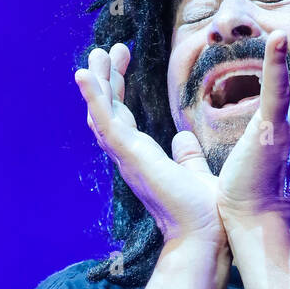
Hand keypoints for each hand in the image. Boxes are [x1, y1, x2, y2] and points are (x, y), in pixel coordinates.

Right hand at [75, 43, 223, 246]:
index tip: (124, 58)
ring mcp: (127, 157)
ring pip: (102, 114)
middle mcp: (130, 158)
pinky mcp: (130, 156)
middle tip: (107, 49)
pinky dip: (94, 97)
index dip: (119, 87)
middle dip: (105, 79)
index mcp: (144, 159)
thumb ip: (188, 157)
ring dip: (96, 83)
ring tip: (95, 54)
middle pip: (108, 112)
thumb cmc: (204, 215)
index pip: (124, 117)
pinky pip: (106, 121)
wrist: (205, 239)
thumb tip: (184, 138)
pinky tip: (84, 73)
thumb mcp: (196, 175)